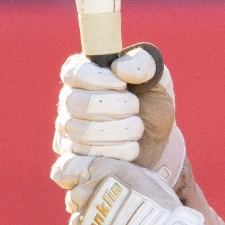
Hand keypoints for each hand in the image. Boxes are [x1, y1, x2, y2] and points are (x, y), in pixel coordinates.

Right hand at [54, 46, 185, 187]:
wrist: (158, 141)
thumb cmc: (152, 103)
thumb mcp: (157, 79)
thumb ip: (144, 64)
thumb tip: (119, 67)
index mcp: (82, 74)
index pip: (74, 73)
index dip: (99, 80)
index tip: (124, 85)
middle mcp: (68, 101)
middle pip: (76, 104)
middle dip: (116, 107)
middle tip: (136, 110)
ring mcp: (66, 131)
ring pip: (81, 134)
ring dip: (120, 132)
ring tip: (137, 130)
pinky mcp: (71, 158)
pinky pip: (80, 160)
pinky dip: (113, 155)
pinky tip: (130, 150)